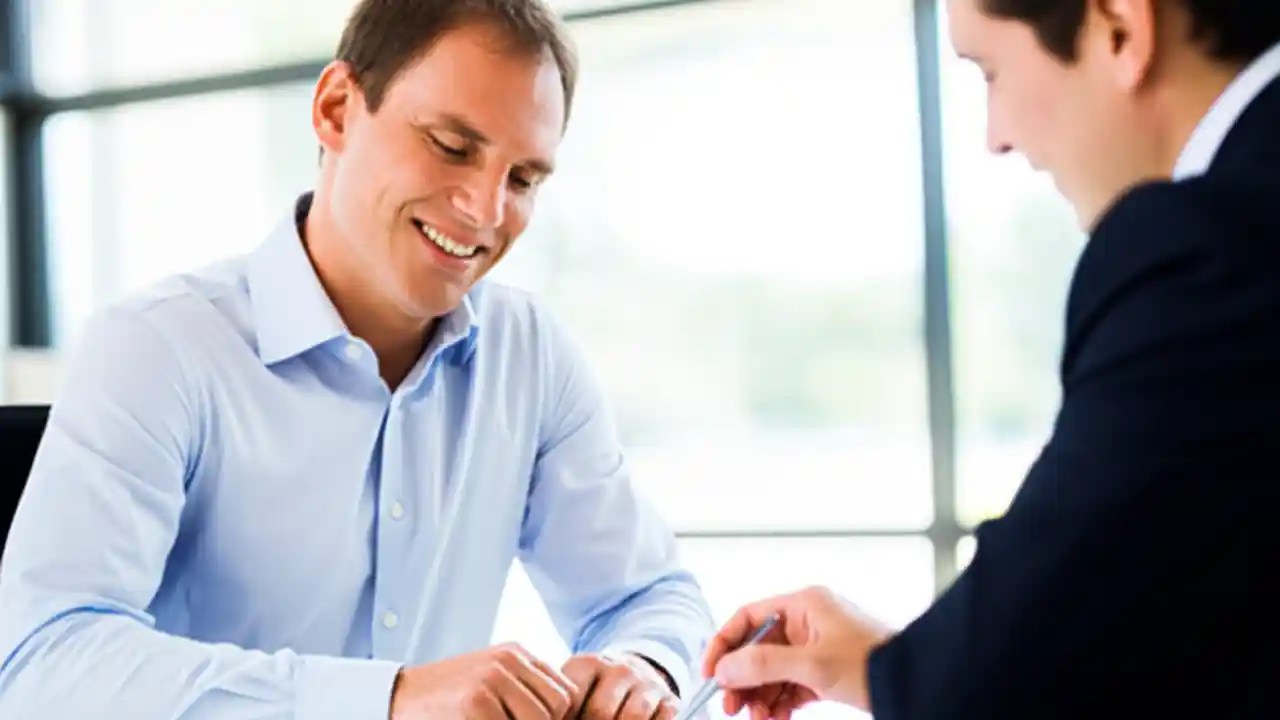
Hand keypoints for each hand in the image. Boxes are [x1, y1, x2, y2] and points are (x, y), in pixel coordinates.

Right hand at [389, 643, 576, 719]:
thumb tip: (563, 713)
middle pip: (556, 708)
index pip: (565, 692)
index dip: (557, 719)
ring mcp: (490, 680)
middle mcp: (506, 661)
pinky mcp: (474, 703)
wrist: (396, 696)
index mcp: (515, 653)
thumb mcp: (490, 679)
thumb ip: (523, 688)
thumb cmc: (446, 697)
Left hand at [561, 652, 679, 719]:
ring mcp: (647, 683)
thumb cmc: (593, 692)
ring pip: (633, 717)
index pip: (572, 698)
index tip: (566, 718)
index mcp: (589, 664)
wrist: (633, 676)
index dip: (567, 717)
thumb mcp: (574, 689)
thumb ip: (562, 706)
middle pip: (601, 712)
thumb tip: (550, 719)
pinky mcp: (670, 699)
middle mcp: (620, 669)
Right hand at [702, 587, 893, 719]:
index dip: (725, 644)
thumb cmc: (872, 662)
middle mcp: (808, 621)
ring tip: (758, 719)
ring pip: (774, 671)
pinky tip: (777, 718)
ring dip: (761, 696)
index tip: (711, 673)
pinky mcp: (827, 671)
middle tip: (732, 707)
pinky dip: (782, 703)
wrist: (915, 683)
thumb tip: (724, 669)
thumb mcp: (812, 665)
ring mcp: (818, 646)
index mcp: (803, 604)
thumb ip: (763, 665)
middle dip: (743, 680)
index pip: (748, 617)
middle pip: (758, 649)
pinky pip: (792, 685)